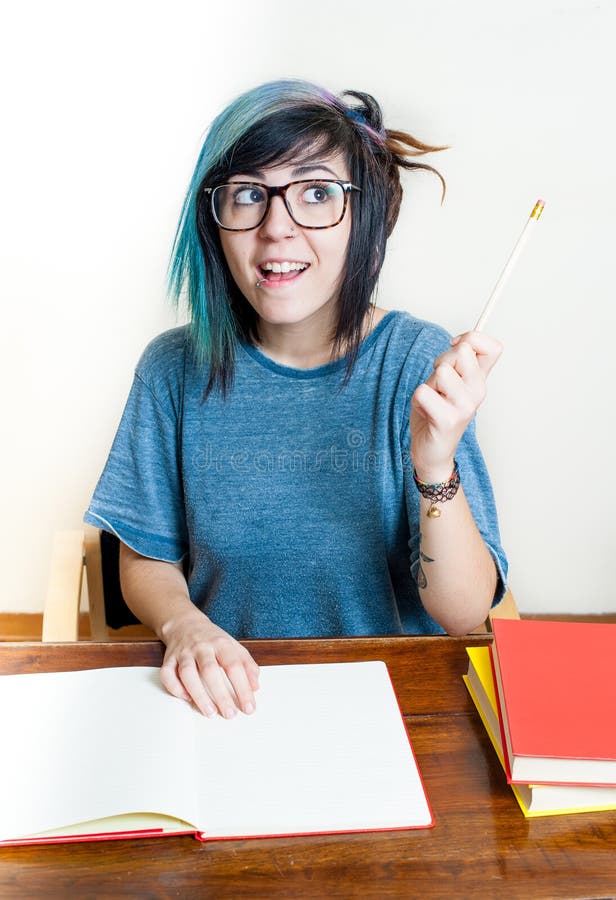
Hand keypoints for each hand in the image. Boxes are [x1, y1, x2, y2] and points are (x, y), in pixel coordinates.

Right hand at [159, 607, 259, 718]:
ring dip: (198, 694)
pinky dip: (175, 688)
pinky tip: (186, 698)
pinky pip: (167, 674)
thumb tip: (255, 687)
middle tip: (230, 714)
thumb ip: (247, 665)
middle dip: (221, 695)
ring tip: (210, 712)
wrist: (186, 624)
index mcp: (221, 643)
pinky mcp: (169, 659)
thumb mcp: (234, 646)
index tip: (248, 707)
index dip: (242, 688)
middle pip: (210, 671)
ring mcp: (184, 653)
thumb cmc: (213, 640)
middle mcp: (201, 647)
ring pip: (187, 673)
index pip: (234, 666)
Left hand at [410, 331, 501, 482]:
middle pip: (461, 351)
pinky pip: (423, 392)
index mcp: (481, 380)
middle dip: (441, 361)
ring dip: (429, 383)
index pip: (493, 347)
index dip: (471, 339)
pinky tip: (426, 412)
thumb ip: (456, 362)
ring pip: (442, 371)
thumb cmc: (437, 413)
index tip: (455, 348)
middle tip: (438, 384)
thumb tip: (461, 341)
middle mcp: (479, 392)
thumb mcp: (449, 382)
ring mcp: (465, 407)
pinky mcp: (447, 420)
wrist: (431, 452)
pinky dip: (417, 399)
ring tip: (432, 399)